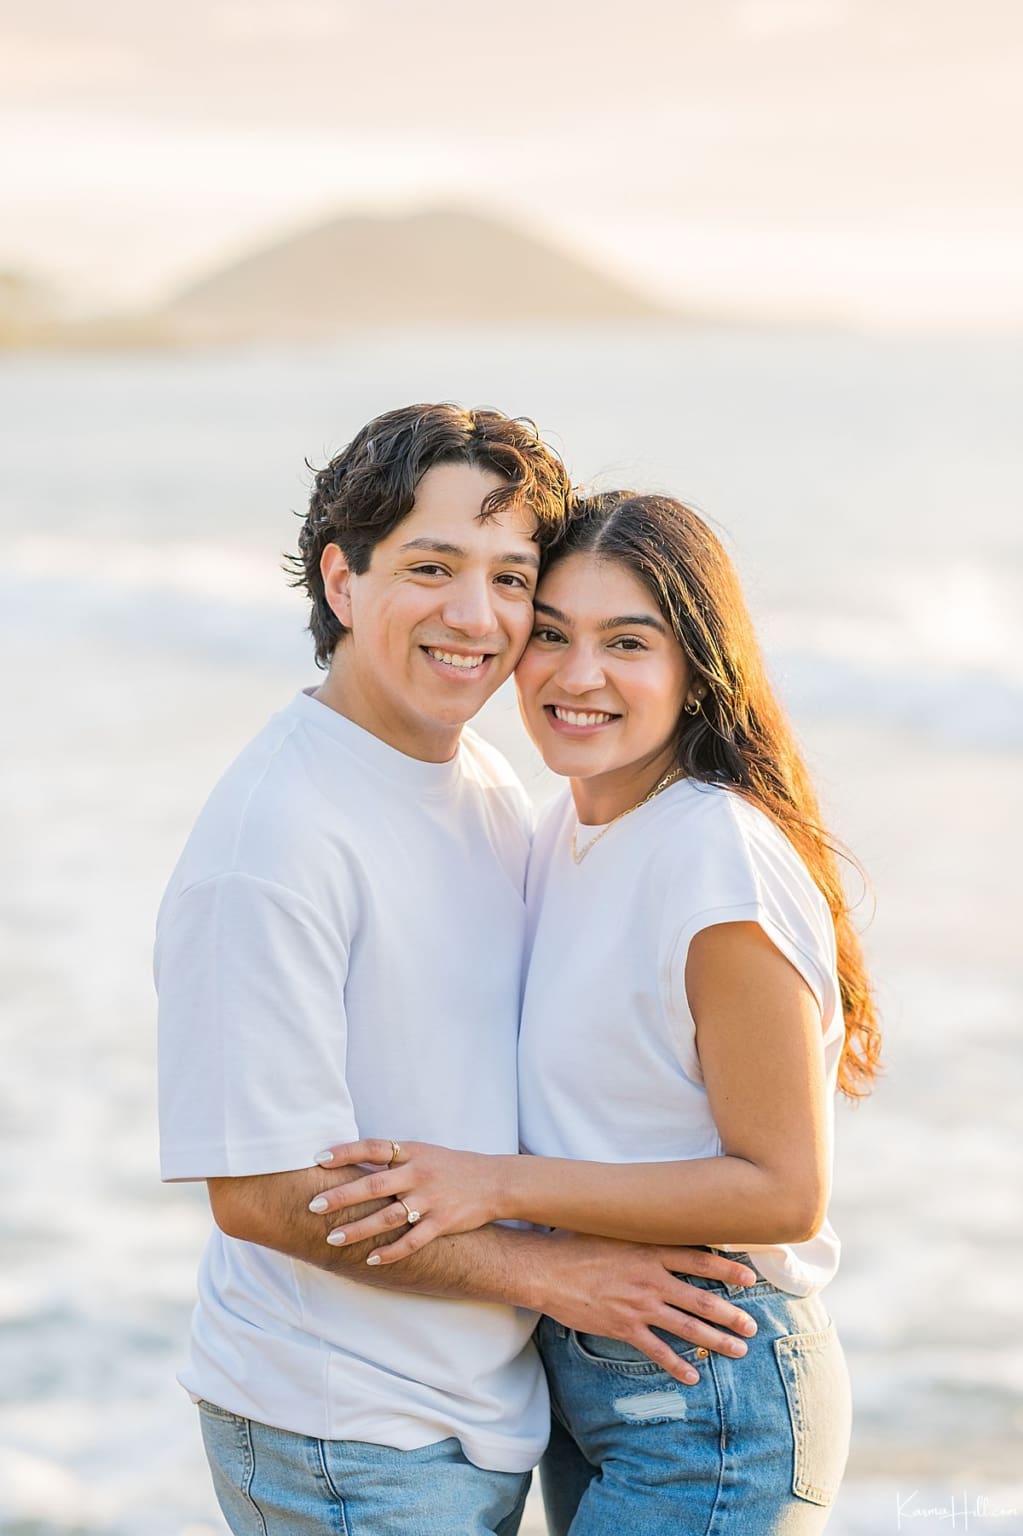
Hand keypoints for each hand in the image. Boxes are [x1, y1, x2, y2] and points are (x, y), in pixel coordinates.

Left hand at [309, 1138, 504, 1262]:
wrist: (495, 1182)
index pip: (373, 1147)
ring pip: (388, 1216)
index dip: (346, 1151)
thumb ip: (395, 1158)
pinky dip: (391, 1251)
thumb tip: (356, 1161)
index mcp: (413, 1152)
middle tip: (314, 1206)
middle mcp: (419, 1174)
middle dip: (342, 1196)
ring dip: (359, 1229)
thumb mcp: (425, 1152)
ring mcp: (431, 1199)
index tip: (318, 1158)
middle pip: (374, 1184)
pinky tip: (371, 1259)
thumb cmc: (452, 1167)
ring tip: (333, 1238)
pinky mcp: (442, 1223)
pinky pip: (412, 1240)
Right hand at [535, 1232, 758, 1385]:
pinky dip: (677, 1365)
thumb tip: (659, 1220)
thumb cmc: (576, 1243)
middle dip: (731, 1314)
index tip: (750, 1278)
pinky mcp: (623, 1327)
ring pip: (687, 1327)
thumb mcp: (613, 1228)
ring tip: (737, 1350)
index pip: (699, 1260)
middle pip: (701, 1299)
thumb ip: (640, 1230)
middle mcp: (651, 1279)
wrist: (546, 1269)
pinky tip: (693, 1377)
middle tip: (752, 1326)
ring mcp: (638, 1305)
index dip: (727, 1270)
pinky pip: (656, 1350)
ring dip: (716, 1340)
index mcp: (650, 1250)